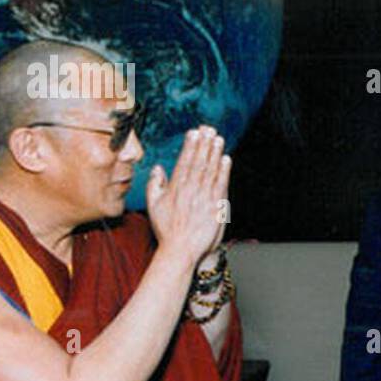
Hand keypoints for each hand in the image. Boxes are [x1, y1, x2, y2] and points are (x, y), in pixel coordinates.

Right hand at [147, 126, 230, 267]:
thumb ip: (155, 185)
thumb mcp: (153, 206)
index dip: (190, 146)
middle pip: (198, 163)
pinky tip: (226, 159)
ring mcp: (204, 198)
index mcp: (175, 189)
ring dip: (214, 153)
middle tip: (208, 129)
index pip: (184, 162)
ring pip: (210, 171)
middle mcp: (190, 191)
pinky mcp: (215, 207)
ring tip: (218, 139)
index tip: (194, 132)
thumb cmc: (167, 230)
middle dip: (204, 145)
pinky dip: (224, 171)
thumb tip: (158, 168)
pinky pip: (220, 185)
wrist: (181, 250)